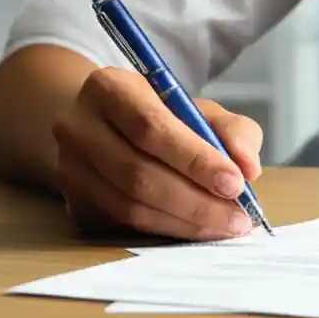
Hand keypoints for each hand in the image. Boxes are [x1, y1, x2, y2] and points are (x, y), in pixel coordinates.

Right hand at [52, 67, 263, 240]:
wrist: (105, 126)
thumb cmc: (160, 116)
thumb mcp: (199, 108)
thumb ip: (233, 130)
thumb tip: (248, 168)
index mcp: (109, 88)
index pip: (151, 128)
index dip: (195, 159)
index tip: (235, 183)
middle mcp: (78, 126)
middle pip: (138, 173)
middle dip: (195, 201)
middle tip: (237, 217)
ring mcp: (69, 168)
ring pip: (130, 206)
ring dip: (184, 221)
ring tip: (225, 226)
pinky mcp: (74, 202)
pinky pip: (124, 224)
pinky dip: (167, 229)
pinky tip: (197, 229)